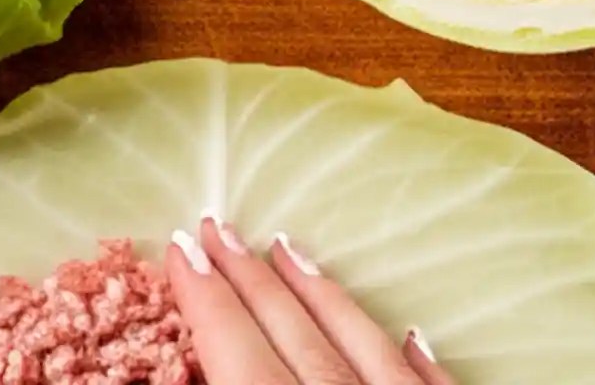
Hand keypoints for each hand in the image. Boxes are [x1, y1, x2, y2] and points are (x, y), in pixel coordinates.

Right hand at [168, 217, 454, 384]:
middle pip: (290, 330)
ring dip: (320, 293)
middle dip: (249, 275)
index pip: (231, 340)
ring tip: (289, 247)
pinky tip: (412, 332)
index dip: (202, 293)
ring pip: (361, 342)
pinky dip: (418, 359)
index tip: (180, 246)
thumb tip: (176, 368)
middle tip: (218, 225)